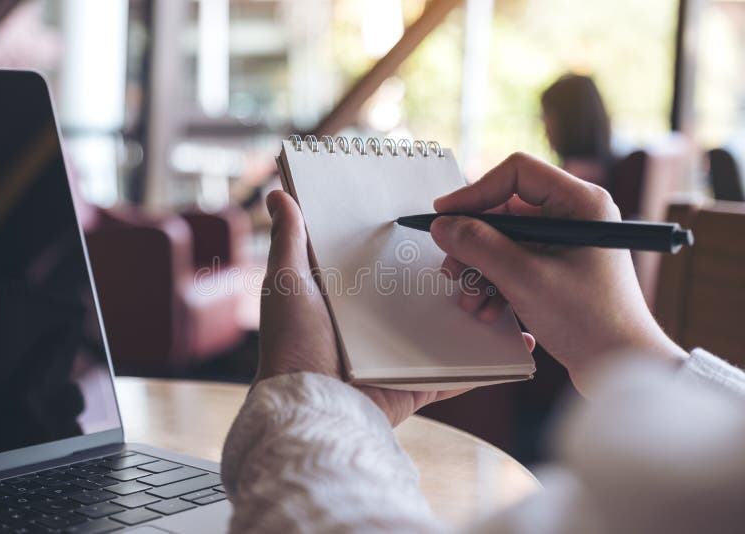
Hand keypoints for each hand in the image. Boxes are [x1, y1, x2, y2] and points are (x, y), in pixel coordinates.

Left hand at [256, 191, 527, 425]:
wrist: (310, 412)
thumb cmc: (293, 346)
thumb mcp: (287, 284)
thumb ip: (290, 240)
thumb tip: (279, 193)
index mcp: (349, 297)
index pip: (383, 259)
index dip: (404, 237)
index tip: (435, 210)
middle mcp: (377, 323)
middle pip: (422, 291)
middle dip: (454, 268)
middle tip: (485, 239)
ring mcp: (401, 354)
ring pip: (449, 327)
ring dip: (479, 309)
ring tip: (510, 284)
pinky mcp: (419, 384)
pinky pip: (460, 371)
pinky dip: (490, 361)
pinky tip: (518, 340)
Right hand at [431, 153, 686, 394]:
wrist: (622, 369)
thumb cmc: (591, 322)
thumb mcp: (525, 279)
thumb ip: (479, 246)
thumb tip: (443, 225)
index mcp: (580, 203)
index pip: (516, 173)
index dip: (475, 192)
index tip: (444, 215)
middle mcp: (574, 216)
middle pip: (504, 210)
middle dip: (473, 244)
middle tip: (453, 268)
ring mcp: (565, 244)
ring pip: (503, 241)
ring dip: (480, 270)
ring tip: (472, 299)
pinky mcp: (556, 269)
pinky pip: (513, 264)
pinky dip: (495, 284)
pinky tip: (489, 310)